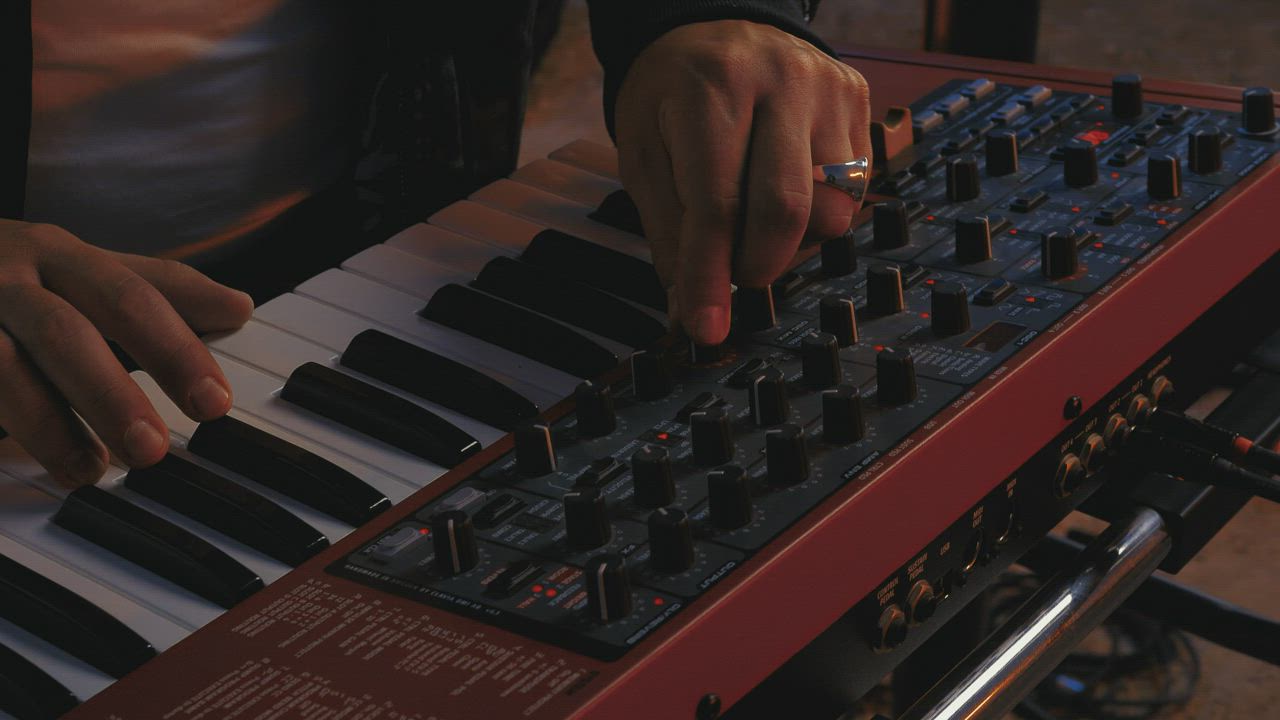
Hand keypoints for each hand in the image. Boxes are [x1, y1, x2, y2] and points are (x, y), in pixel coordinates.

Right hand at [0, 220, 252, 484]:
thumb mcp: (78, 269)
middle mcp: (4, 277)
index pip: (131, 298)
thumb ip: (157, 289)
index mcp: (57, 254)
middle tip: (152, 451)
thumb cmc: (6, 277)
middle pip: (65, 334)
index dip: (176, 349)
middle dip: (112, 394)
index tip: (216, 404)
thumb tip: (239, 307)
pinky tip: (7, 465)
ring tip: (88, 472)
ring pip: (1, 369)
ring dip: (46, 426)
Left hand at [615, 20, 870, 344]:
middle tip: (734, 273)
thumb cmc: (673, 93)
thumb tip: (689, 309)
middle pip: (785, 210)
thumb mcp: (645, 154)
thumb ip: (669, 233)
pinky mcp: (858, 101)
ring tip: (756, 220)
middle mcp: (780, 80)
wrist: (719, 24)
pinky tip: (784, 188)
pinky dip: (817, 213)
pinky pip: (853, 190)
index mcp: (711, 89)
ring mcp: (828, 89)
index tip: (707, 327)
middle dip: (756, 265)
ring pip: (831, 207)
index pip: (717, 204)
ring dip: (791, 241)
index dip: (711, 276)